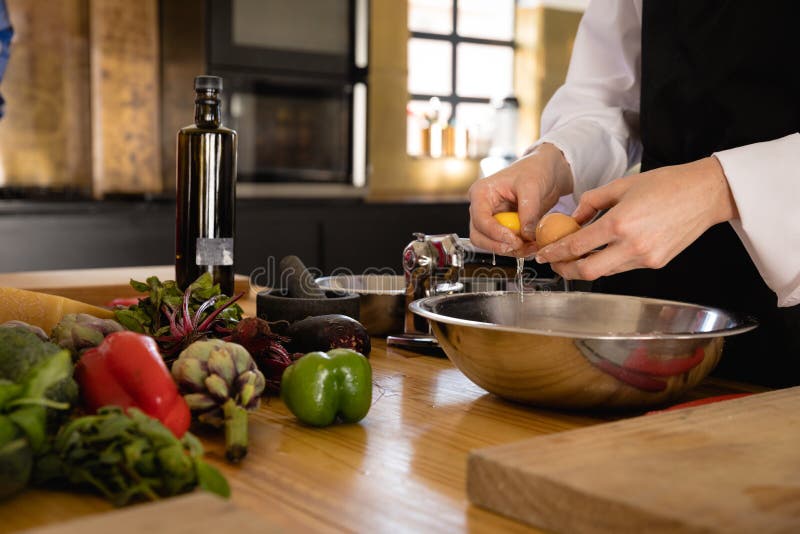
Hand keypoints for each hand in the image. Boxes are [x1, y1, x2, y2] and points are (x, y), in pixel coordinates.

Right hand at [468, 143, 572, 255]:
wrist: (547, 171)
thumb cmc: (535, 169)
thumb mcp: (532, 187)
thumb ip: (528, 212)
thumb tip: (526, 235)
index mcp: (481, 193)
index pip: (480, 219)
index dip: (495, 233)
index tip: (514, 239)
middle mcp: (482, 207)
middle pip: (478, 236)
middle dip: (498, 245)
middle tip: (519, 246)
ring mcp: (491, 219)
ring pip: (490, 243)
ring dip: (509, 250)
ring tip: (531, 247)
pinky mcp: (503, 227)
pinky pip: (504, 243)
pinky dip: (517, 249)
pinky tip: (532, 245)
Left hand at [535, 156, 738, 279]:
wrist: (705, 194)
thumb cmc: (665, 184)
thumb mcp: (621, 185)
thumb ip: (592, 202)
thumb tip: (573, 218)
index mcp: (619, 223)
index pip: (576, 246)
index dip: (555, 253)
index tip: (542, 255)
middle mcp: (632, 245)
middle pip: (587, 271)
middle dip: (566, 270)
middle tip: (555, 263)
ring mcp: (646, 258)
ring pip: (605, 272)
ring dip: (586, 267)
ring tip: (575, 256)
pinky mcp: (657, 263)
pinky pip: (623, 268)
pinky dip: (608, 263)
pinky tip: (602, 252)